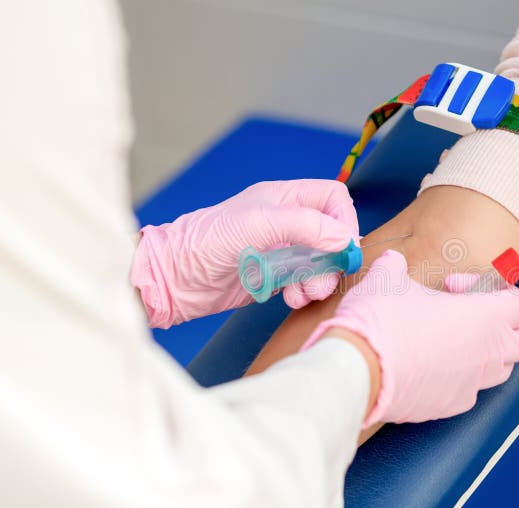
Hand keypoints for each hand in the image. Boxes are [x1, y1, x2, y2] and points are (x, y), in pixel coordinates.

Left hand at [131, 179, 359, 327]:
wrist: (173, 280)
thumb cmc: (205, 241)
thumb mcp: (257, 225)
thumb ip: (304, 225)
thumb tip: (344, 238)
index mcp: (283, 198)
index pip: (332, 198)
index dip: (345, 219)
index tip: (344, 247)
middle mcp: (286, 221)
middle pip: (333, 233)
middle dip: (334, 257)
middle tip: (325, 279)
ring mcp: (282, 250)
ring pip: (322, 261)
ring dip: (320, 279)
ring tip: (306, 292)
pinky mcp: (275, 276)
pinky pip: (305, 282)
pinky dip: (305, 291)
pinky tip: (292, 298)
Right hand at [303, 250, 518, 426]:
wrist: (357, 371)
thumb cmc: (381, 320)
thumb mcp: (388, 278)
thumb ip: (397, 266)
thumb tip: (392, 263)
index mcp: (486, 319)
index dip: (493, 289)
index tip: (454, 287)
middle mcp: (488, 355)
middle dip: (509, 325)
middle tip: (474, 313)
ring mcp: (470, 385)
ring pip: (499, 370)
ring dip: (485, 351)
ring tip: (450, 338)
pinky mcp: (448, 407)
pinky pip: (468, 391)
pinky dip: (459, 377)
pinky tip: (429, 365)